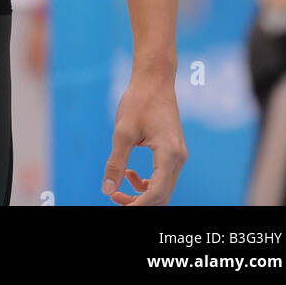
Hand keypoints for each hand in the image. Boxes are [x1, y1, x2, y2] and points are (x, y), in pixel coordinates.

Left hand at [101, 77, 186, 205]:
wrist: (154, 79)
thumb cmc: (139, 101)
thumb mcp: (122, 132)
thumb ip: (115, 162)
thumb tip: (107, 190)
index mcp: (169, 154)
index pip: (157, 193)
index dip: (138, 205)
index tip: (117, 204)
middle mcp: (178, 158)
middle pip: (162, 196)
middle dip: (138, 202)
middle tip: (114, 198)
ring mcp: (177, 155)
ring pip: (162, 189)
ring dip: (142, 195)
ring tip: (117, 190)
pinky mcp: (172, 152)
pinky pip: (162, 177)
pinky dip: (147, 182)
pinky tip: (130, 172)